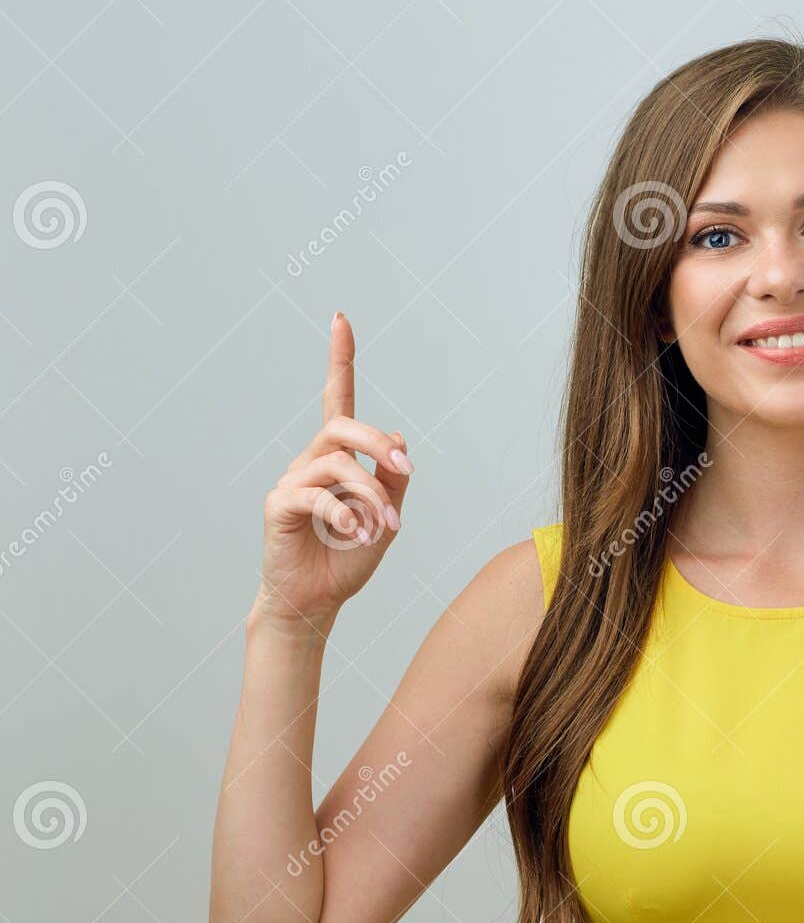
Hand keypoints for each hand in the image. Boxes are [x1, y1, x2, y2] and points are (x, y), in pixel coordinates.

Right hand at [254, 313, 412, 630]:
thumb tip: (399, 440)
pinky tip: (354, 536)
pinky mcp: (279, 505)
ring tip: (385, 528)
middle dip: (379, 444)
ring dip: (372, 495)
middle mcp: (312, 461)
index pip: (339, 399)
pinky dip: (344, 516)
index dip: (339, 360)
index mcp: (338, 459)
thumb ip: (393, 484)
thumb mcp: (386, 521)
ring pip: (338, 463)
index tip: (340, 319)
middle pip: (343, 426)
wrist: (316, 603)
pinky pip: (315, 496)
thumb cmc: (347, 561)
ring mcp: (292, 481)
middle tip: (406, 471)